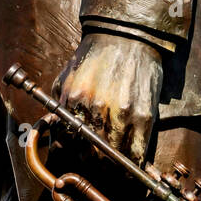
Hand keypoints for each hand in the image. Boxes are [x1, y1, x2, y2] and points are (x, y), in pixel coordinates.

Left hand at [52, 30, 163, 163]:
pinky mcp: (144, 116)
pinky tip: (131, 163)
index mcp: (75, 98)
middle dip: (92, 160)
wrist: (128, 36)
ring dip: (112, 163)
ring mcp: (122, 114)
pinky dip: (133, 162)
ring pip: (113, 155)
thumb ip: (59, 101)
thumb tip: (56, 128)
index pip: (68, 139)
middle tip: (95, 161)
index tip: (78, 153)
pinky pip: (137, 151)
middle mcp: (97, 109)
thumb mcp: (69, 74)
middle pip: (90, 152)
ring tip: (113, 164)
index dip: (72, 150)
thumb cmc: (97, 55)